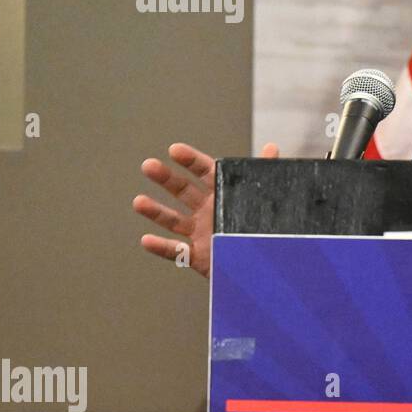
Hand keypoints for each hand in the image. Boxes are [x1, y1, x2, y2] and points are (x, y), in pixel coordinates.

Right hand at [134, 141, 278, 277]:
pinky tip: (147, 240)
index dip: (190, 160)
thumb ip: (266, 173)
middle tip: (149, 166)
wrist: (266, 263)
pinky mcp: (198, 255)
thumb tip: (272, 149)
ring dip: (156, 211)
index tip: (175, 150)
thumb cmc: (263, 228)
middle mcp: (208, 211)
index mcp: (224, 194)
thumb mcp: (266, 198)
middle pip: (183, 191)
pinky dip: (161, 247)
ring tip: (139, 202)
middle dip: (166, 178)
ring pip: (174, 220)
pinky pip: (176, 251)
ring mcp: (200, 232)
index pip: (204, 172)